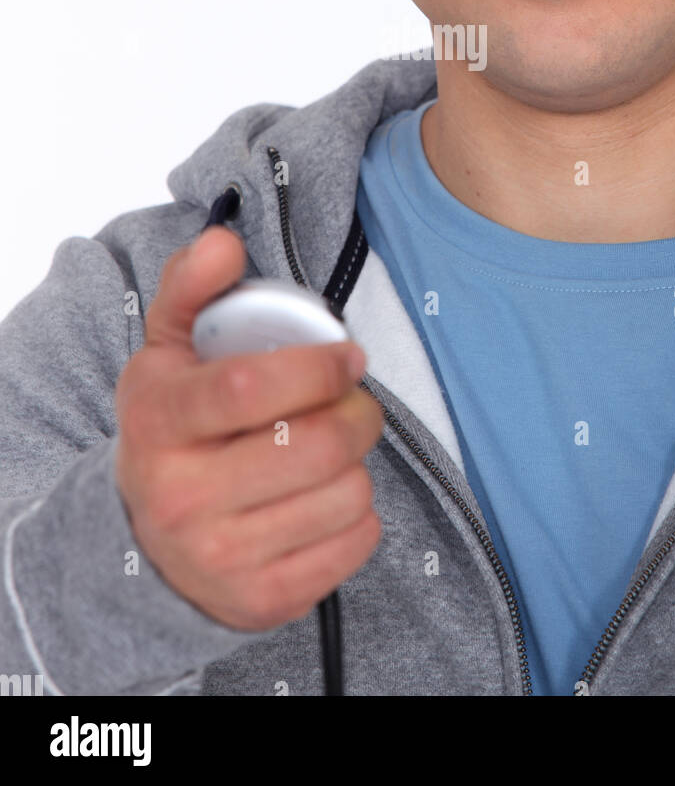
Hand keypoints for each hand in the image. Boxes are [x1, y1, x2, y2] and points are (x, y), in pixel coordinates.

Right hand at [114, 225, 382, 629]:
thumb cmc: (174, 426)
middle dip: (358, 412)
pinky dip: (361, 514)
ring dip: (360, 462)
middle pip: (312, 445)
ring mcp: (219, 557)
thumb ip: (192, 287)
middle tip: (357, 399)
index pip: (248, 387)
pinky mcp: (259, 601)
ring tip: (339, 448)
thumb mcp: (168, 352)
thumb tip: (225, 241)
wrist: (145, 537)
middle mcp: (180, 497)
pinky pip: (352, 546)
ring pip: (342, 494)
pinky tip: (333, 496)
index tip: (348, 355)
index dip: (316, 365)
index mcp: (158, 423)